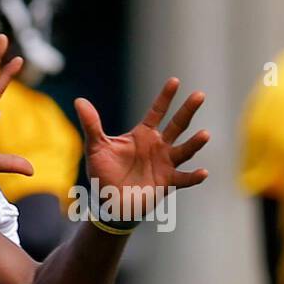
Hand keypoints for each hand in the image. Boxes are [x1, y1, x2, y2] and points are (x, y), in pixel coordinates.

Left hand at [74, 78, 210, 222]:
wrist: (108, 203)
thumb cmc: (103, 174)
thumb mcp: (96, 148)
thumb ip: (92, 125)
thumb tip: (79, 101)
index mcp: (143, 135)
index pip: (157, 111)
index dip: (165, 97)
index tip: (175, 81)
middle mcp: (159, 146)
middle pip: (177, 125)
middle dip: (188, 110)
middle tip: (200, 95)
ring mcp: (165, 164)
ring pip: (184, 150)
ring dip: (195, 143)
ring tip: (205, 134)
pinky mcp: (167, 183)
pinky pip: (184, 179)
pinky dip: (194, 177)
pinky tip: (203, 172)